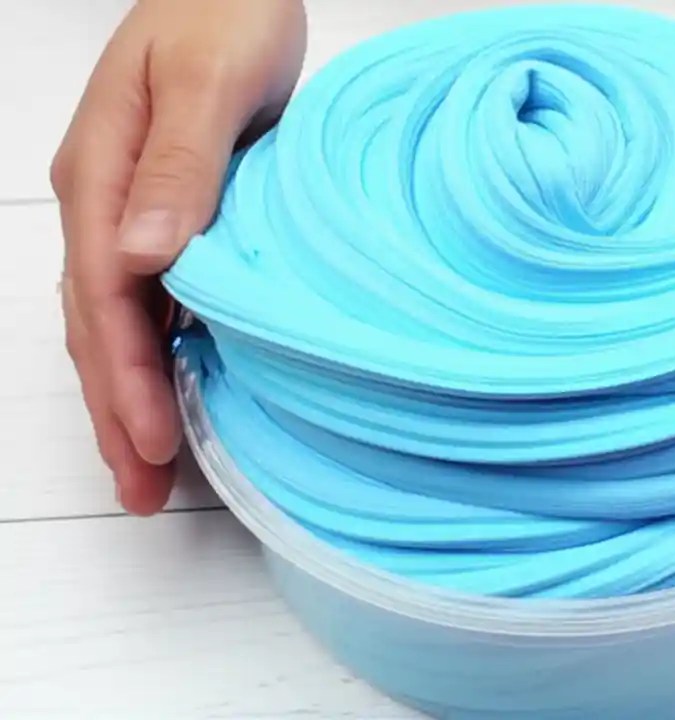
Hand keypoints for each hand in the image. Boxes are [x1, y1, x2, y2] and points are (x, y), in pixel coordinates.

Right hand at [51, 0, 305, 514]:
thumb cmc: (222, 13)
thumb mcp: (207, 79)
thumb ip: (181, 163)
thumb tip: (144, 254)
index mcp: (102, 174)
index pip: (104, 297)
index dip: (125, 375)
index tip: (149, 441)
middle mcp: (105, 200)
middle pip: (100, 323)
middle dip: (116, 408)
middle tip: (139, 489)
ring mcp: (130, 207)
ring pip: (120, 318)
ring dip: (131, 390)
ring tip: (147, 464)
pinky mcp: (167, 209)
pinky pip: (149, 297)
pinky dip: (157, 351)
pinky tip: (176, 387)